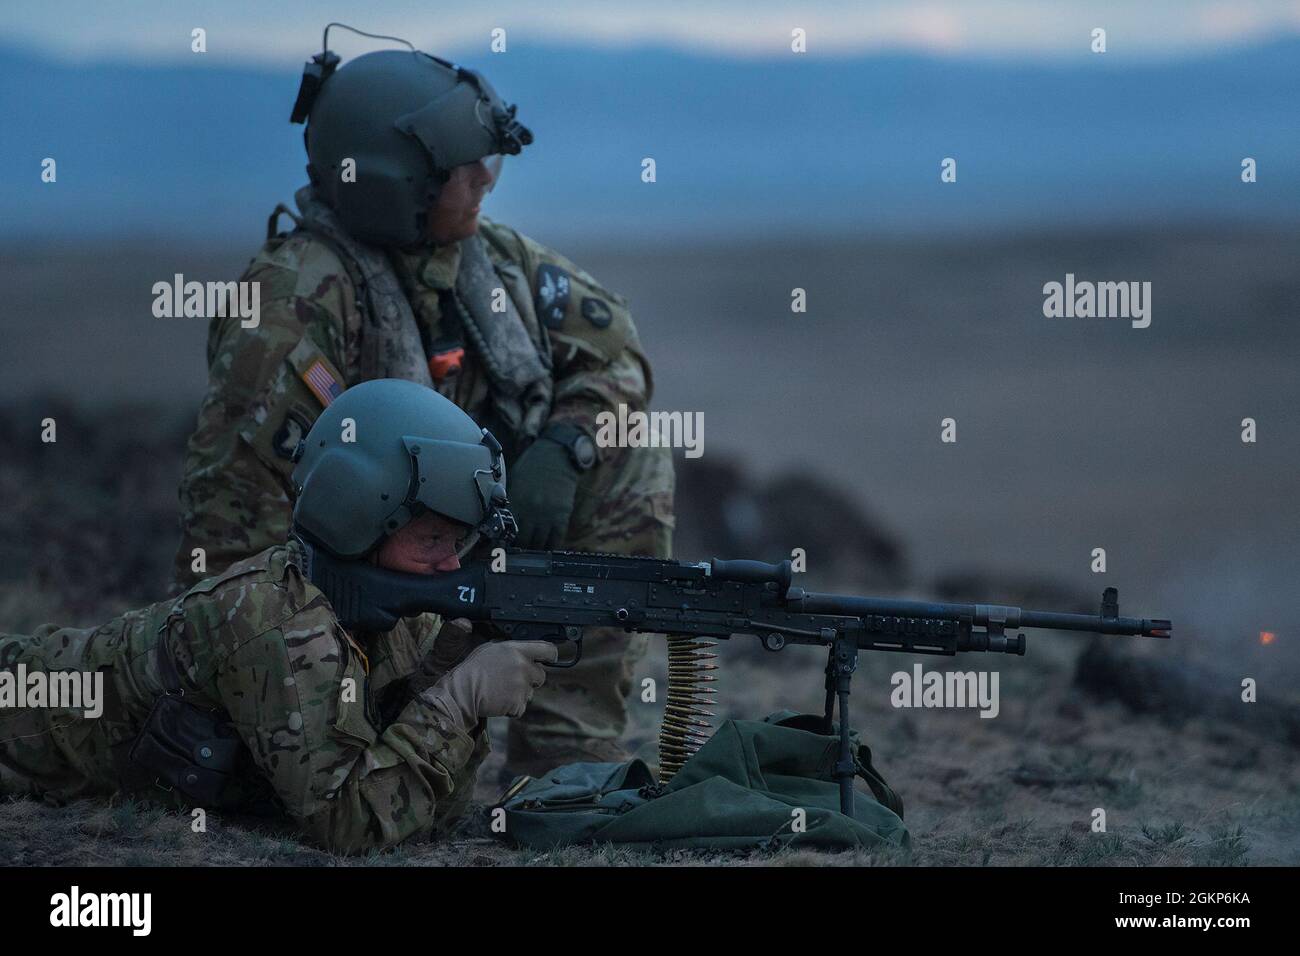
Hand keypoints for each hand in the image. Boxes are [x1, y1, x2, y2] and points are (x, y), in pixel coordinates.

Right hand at [424, 640, 559, 733]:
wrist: (463, 692)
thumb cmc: (473, 669)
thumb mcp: (491, 648)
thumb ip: (511, 649)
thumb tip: (522, 651)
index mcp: (517, 650)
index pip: (548, 650)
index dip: (550, 655)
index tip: (549, 659)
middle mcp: (523, 667)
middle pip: (541, 675)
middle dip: (531, 678)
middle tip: (512, 679)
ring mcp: (522, 686)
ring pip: (531, 692)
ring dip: (520, 693)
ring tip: (501, 690)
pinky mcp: (518, 703)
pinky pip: (521, 706)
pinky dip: (513, 707)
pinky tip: (499, 700)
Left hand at [507, 437, 580, 548]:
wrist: (557, 456)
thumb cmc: (532, 466)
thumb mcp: (514, 481)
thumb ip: (509, 501)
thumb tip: (501, 519)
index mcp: (517, 502)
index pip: (507, 531)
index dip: (503, 543)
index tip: (499, 548)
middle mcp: (532, 511)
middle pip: (523, 542)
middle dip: (518, 549)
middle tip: (514, 553)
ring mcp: (549, 514)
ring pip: (540, 543)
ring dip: (533, 550)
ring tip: (529, 553)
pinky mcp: (563, 515)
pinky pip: (556, 538)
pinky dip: (550, 546)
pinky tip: (545, 548)